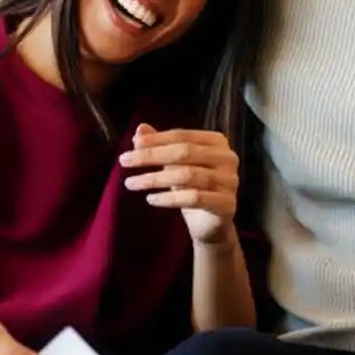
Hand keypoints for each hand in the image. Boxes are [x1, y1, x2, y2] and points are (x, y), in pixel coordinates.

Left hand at [120, 124, 239, 244]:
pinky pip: (194, 198)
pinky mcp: (226, 204)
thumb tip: (140, 130)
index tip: (132, 145)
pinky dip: (169, 198)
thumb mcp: (173, 165)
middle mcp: (227, 158)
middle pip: (184, 152)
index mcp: (217, 142)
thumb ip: (159, 146)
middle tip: (124, 161)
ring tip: (131, 183)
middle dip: (151, 156)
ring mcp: (230, 181)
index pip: (182, 135)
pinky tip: (151, 199)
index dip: (156, 139)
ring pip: (187, 175)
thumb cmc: (192, 188)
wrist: (209, 224)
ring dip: (154, 179)